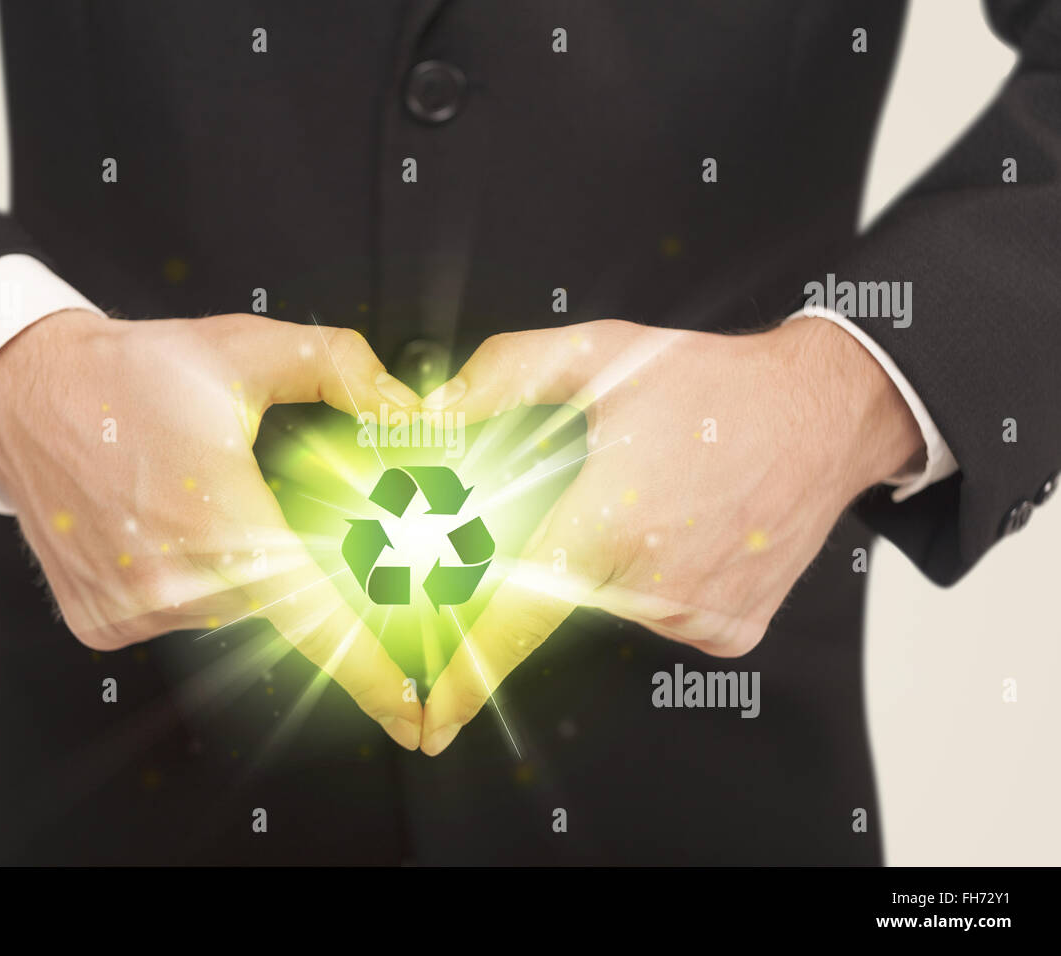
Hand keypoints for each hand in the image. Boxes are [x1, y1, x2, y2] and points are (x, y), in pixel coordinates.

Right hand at [0, 309, 424, 748]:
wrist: (24, 395)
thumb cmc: (130, 374)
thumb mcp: (249, 348)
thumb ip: (343, 370)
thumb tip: (409, 411)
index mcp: (219, 521)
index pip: (312, 616)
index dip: (367, 670)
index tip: (406, 712)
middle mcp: (172, 580)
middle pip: (276, 595)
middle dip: (282, 553)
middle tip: (240, 491)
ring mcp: (133, 610)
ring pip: (228, 605)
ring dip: (231, 563)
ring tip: (186, 494)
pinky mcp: (102, 624)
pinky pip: (175, 613)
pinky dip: (182, 578)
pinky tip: (154, 523)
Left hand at [417, 317, 923, 754]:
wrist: (826, 414)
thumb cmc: (717, 386)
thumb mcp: (601, 353)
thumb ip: (506, 373)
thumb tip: (439, 409)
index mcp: (609, 524)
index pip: (515, 616)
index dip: (467, 672)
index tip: (435, 716)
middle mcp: (653, 583)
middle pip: (557, 591)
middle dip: (559, 547)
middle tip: (608, 491)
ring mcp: (695, 615)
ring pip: (609, 602)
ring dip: (610, 560)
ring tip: (657, 498)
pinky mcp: (727, 630)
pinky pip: (661, 615)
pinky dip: (658, 579)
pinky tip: (688, 528)